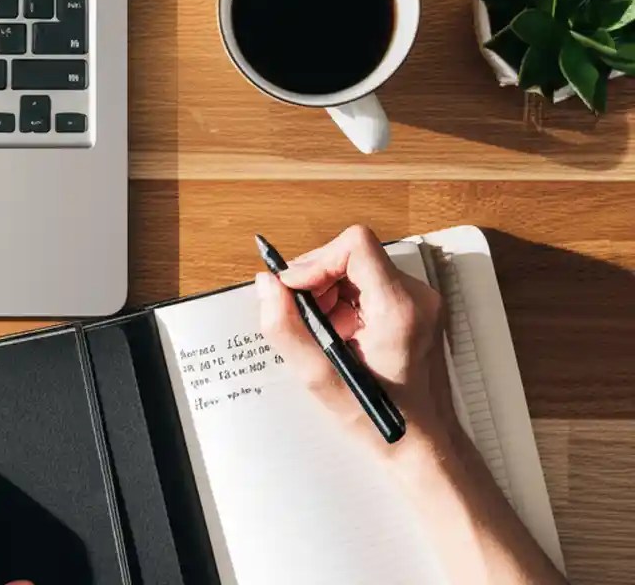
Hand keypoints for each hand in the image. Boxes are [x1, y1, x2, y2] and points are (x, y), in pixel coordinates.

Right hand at [255, 225, 457, 450]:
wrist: (425, 446)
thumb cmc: (383, 421)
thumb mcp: (322, 380)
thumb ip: (286, 329)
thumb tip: (267, 286)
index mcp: (399, 309)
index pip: (355, 245)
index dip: (316, 262)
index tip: (295, 291)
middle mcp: (417, 297)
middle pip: (352, 255)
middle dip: (317, 282)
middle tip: (303, 320)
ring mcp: (420, 302)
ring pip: (357, 269)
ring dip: (328, 295)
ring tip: (322, 335)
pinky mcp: (415, 309)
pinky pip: (368, 285)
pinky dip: (343, 304)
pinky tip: (339, 338)